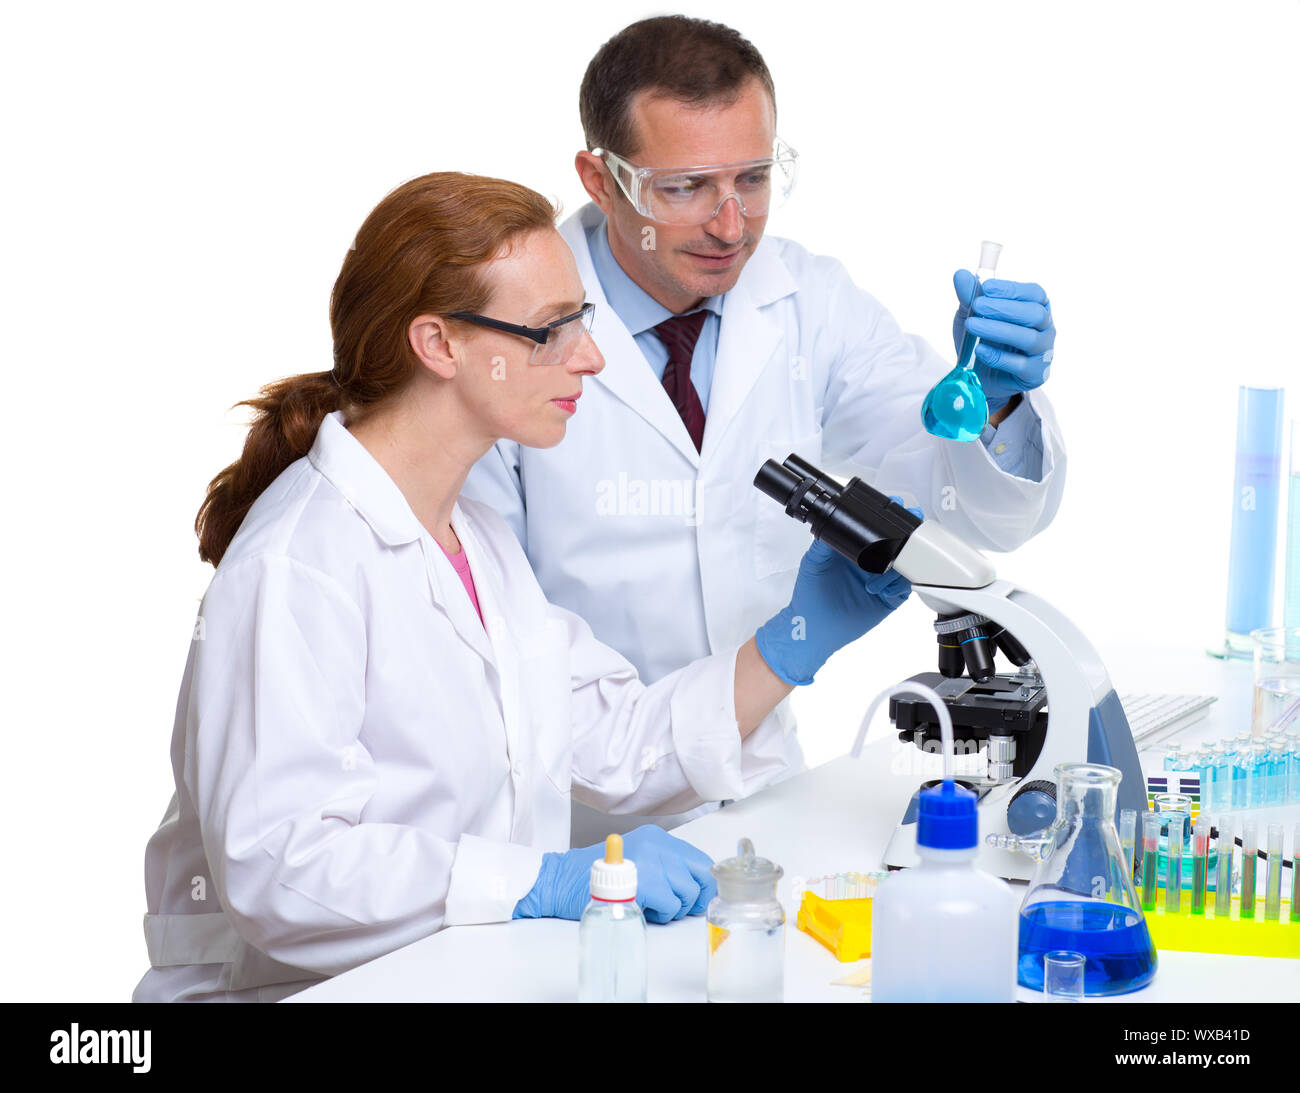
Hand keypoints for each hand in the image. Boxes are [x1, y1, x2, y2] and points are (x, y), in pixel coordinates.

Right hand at [512, 824, 716, 922]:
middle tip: (675, 906)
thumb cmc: (595, 875)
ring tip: (650, 904)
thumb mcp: (636, 858)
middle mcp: (658, 845)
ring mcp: (652, 863)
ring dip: (672, 908)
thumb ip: (664, 865)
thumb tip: (696, 886)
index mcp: (659, 838)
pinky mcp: (644, 883)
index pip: (700, 861)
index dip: (703, 884)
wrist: (561, 880)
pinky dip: (660, 914)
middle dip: (692, 899)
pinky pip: (670, 906)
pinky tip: (642, 908)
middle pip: (700, 878)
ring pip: (687, 895)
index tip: (696, 898)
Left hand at [754, 501, 917, 685]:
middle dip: (907, 537)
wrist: (815, 628)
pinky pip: (906, 587)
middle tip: (909, 535)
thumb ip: (823, 543)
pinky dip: (900, 585)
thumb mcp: (813, 563)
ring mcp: (881, 580)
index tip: (896, 509)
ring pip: (905, 565)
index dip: (888, 520)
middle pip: (898, 545)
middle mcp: (871, 563)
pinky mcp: (889, 598)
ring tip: (879, 575)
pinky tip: (884, 591)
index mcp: (855, 551)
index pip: (876, 531)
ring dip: (899, 566)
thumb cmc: (810, 596)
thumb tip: (833, 522)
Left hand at [953, 272, 1054, 409]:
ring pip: (1028, 339)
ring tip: (973, 325)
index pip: (1034, 293)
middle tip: (978, 306)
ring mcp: (1043, 353)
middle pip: (1035, 314)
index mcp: (1037, 308)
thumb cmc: (983, 339)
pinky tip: (980, 350)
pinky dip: (999, 357)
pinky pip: (1021, 365)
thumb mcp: (972, 315)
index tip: (986, 287)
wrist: (980, 377)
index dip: (1012, 289)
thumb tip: (960, 274)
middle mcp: (1046, 328)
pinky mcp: (1035, 375)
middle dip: (1004, 308)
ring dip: (998, 330)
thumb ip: (969, 296)